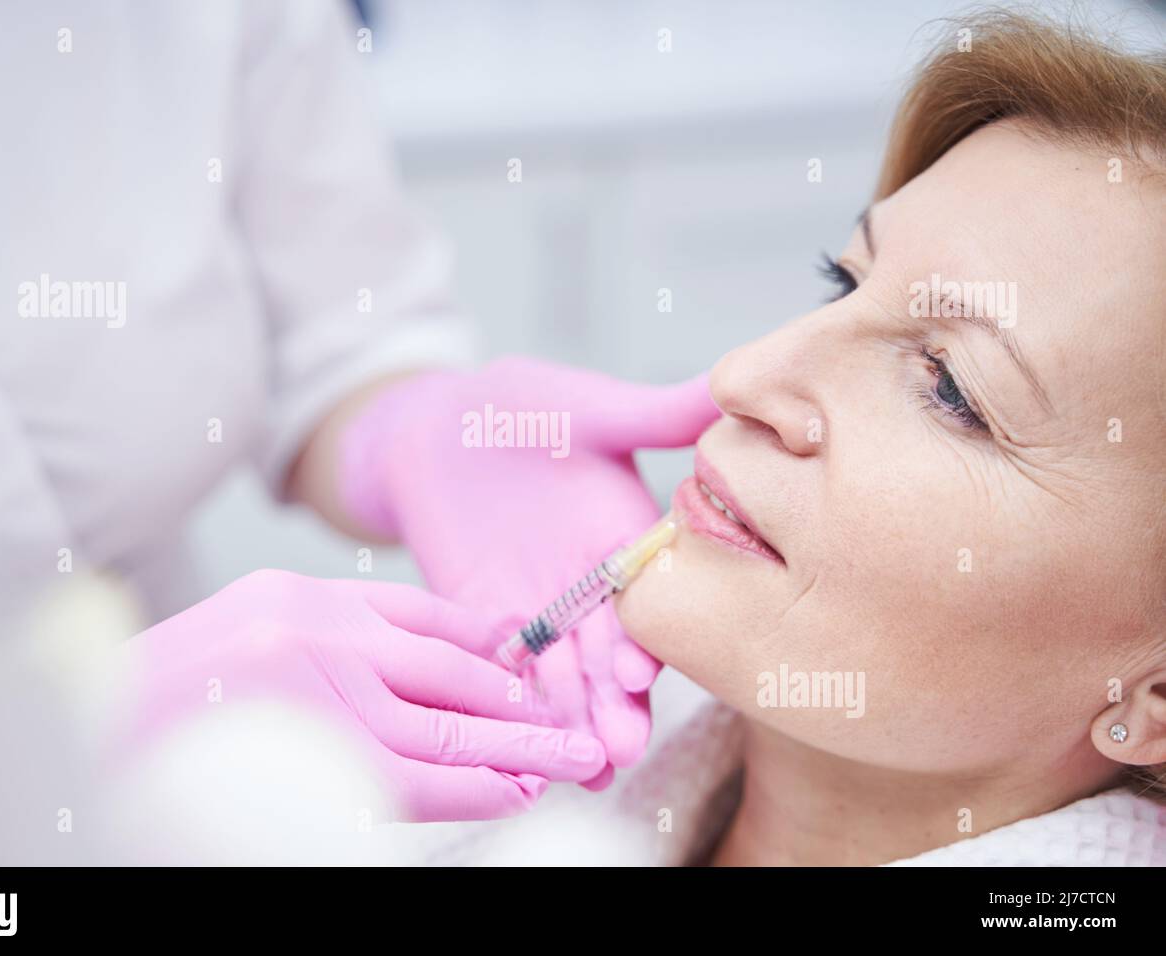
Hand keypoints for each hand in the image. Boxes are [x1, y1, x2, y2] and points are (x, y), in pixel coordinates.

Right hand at [123, 570, 606, 820]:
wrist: (80, 741)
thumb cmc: (160, 705)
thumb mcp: (242, 643)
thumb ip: (320, 647)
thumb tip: (413, 676)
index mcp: (295, 597)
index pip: (421, 615)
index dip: (488, 647)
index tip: (529, 668)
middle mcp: (314, 631)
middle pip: (449, 666)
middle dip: (521, 700)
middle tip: (575, 720)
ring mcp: (316, 689)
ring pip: (446, 722)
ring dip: (517, 746)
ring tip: (570, 760)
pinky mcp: (314, 752)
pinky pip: (417, 774)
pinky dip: (475, 784)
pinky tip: (516, 789)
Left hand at [339, 357, 717, 786]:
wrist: (438, 422)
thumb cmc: (522, 402)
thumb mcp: (593, 406)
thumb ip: (659, 414)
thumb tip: (742, 383)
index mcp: (628, 539)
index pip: (646, 597)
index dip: (643, 635)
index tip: (638, 672)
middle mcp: (591, 585)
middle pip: (607, 653)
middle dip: (614, 703)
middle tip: (620, 748)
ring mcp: (541, 607)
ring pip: (561, 675)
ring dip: (572, 720)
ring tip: (583, 767)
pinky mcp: (485, 618)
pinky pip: (502, 667)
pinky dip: (514, 704)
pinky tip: (520, 746)